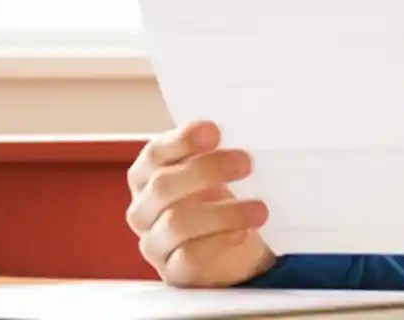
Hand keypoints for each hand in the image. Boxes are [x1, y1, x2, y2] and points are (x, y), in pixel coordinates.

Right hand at [126, 121, 277, 286]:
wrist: (228, 252)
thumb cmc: (215, 202)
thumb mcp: (212, 175)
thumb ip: (216, 155)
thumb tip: (248, 132)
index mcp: (147, 178)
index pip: (154, 155)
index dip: (181, 141)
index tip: (213, 131)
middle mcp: (144, 209)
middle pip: (163, 186)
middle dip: (206, 170)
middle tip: (245, 162)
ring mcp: (155, 243)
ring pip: (177, 223)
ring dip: (223, 212)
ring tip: (260, 209)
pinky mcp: (173, 271)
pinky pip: (190, 257)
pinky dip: (219, 242)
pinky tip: (242, 233)